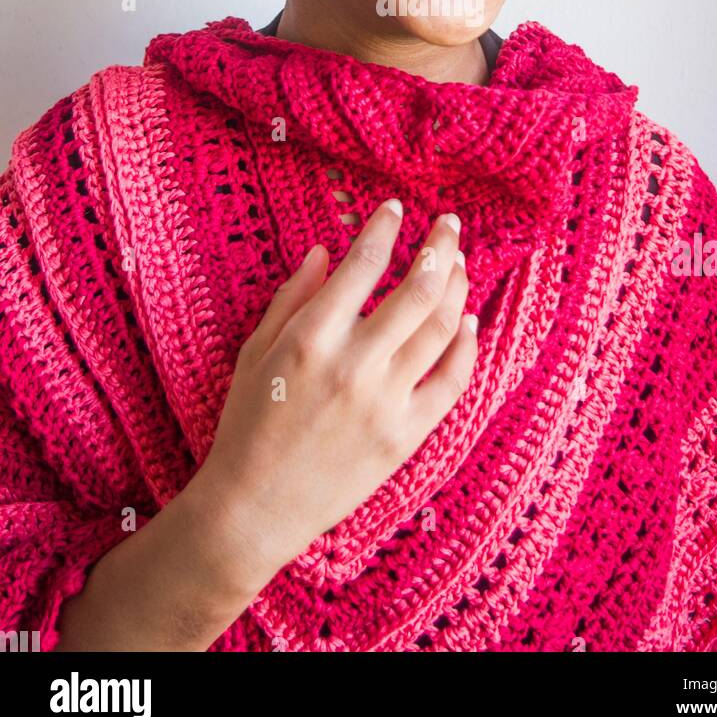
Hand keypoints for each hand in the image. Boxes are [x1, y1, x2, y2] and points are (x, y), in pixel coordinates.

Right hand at [190, 199, 476, 593]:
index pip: (363, 263)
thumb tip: (326, 252)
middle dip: (440, 246)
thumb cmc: (247, 425)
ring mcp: (385, 401)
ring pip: (441, 327)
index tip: (396, 208)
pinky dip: (466, 347)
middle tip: (449, 224)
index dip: (385, 228)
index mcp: (311, 336)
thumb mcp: (254, 351)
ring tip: (461, 263)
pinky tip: (468, 322)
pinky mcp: (405, 436)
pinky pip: (451, 382)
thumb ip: (292, 297)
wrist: (253, 508)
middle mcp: (354, 363)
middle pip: (418, 288)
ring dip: (458, 287)